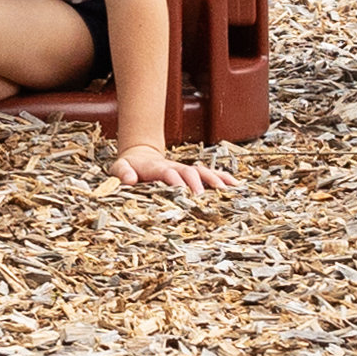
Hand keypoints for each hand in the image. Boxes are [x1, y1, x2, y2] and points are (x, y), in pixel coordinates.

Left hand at [114, 144, 237, 194]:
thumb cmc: (129, 169)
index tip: (181, 189)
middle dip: (197, 183)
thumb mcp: (119, 169)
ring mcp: (184, 171)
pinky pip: (209, 175)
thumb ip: (121, 172)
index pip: (166, 172)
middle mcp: (173, 167)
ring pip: (202, 172)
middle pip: (188, 171)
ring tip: (226, 191)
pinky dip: (223, 178)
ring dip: (214, 180)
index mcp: (156, 168)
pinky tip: (237, 186)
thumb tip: (129, 180)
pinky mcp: (192, 175)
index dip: (174, 179)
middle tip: (204, 197)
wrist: (139, 158)